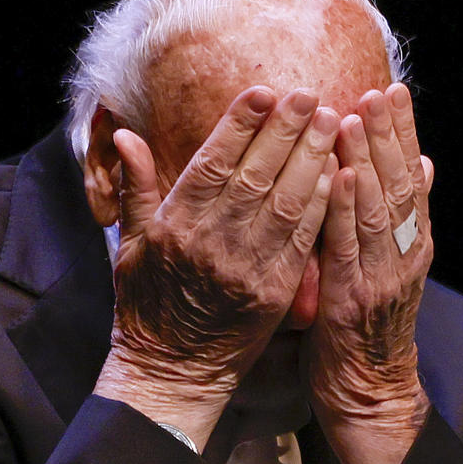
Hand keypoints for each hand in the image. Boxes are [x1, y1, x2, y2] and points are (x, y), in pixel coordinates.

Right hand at [94, 87, 339, 438]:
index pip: (212, 162)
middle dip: (285, 130)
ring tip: (333, 121)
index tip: (263, 91)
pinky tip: (337, 175)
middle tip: (310, 93)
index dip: (239, 125)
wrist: (172, 372)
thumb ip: (137, 187)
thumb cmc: (148, 305)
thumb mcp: (131, 244)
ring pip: (284, 203)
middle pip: (255, 175)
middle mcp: (211, 242)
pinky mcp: (273, 293)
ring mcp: (245, 269)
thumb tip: (125, 133)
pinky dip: (319, 207)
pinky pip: (301, 242)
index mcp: (176, 225)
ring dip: (311, 159)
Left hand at [311, 83, 433, 463]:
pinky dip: (344, 209)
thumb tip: (423, 163)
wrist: (370, 394)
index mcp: (412, 247)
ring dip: (366, 161)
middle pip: (398, 186)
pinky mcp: (352, 300)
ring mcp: (380, 278)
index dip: (403, 133)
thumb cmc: (370, 330)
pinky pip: (348, 248)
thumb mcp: (394, 268)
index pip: (410, 179)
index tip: (394, 90)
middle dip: (388, 135)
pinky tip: (337, 176)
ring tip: (356, 116)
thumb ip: (404, 218)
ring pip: (376, 210)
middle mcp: (403, 257)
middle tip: (378, 90)